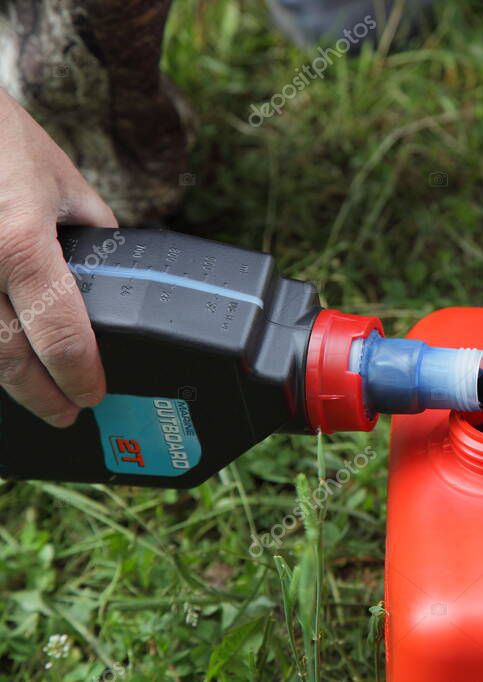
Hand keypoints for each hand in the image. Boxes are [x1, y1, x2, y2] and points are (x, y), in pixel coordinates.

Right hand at [0, 89, 116, 425]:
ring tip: (33, 393)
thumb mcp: (63, 181)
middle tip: (65, 413)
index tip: (93, 395)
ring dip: (4, 380)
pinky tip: (3, 359)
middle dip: (40, 395)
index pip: (58, 331)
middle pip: (5, 356)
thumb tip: (114, 271)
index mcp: (21, 242)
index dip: (78, 374)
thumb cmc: (1, 138)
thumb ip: (91, 230)